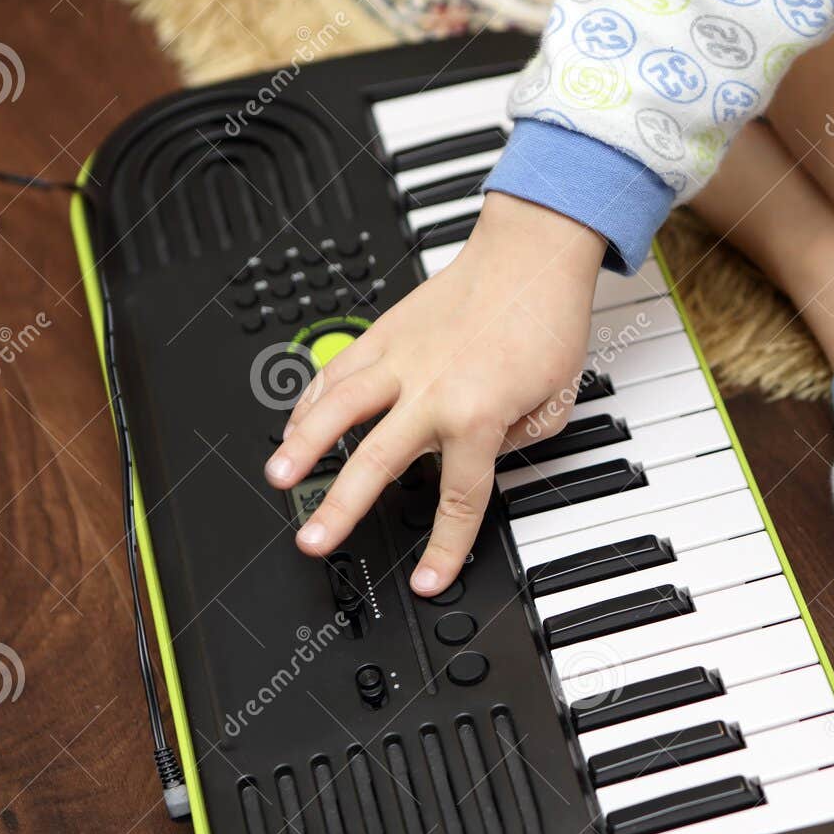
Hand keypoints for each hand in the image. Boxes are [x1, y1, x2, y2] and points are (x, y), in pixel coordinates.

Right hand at [264, 193, 605, 594]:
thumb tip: (485, 455)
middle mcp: (432, 392)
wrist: (532, 255)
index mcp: (479, 417)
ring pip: (337, 408)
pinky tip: (295, 423)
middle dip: (340, 508)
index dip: (443, 548)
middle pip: (376, 462)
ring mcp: (402, 360)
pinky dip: (312, 398)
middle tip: (314, 540)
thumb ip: (519, 442)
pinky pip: (337, 370)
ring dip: (303, 445)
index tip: (426, 579)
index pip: (459, 499)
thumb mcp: (555, 403)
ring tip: (278, 476)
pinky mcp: (385, 333)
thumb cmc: (546, 321)